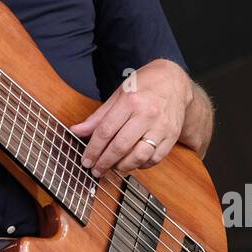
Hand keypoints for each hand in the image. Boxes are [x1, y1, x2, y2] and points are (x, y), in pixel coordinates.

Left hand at [69, 60, 193, 178]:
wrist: (174, 81)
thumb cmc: (143, 86)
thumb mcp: (118, 95)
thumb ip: (98, 116)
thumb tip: (76, 131)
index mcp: (130, 101)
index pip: (106, 131)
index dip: (93, 149)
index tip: (86, 160)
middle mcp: (147, 114)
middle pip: (121, 146)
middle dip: (105, 162)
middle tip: (96, 170)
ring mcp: (162, 127)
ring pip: (139, 156)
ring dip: (123, 167)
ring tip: (114, 167)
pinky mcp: (172, 136)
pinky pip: (155, 158)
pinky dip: (142, 165)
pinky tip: (132, 163)